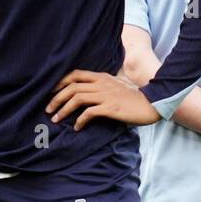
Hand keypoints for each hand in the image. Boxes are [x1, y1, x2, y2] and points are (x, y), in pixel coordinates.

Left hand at [46, 69, 160, 128]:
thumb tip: (87, 90)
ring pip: (77, 99)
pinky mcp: (111, 108)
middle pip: (72, 87)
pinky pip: (89, 113)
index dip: (60, 82)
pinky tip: (76, 127)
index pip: (75, 74)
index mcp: (102, 76)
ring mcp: (106, 95)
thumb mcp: (117, 83)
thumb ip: (102, 84)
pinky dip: (79, 120)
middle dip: (56, 98)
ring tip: (56, 119)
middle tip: (48, 109)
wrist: (152, 103)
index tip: (50, 92)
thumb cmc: (134, 96)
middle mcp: (101, 83)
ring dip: (63, 110)